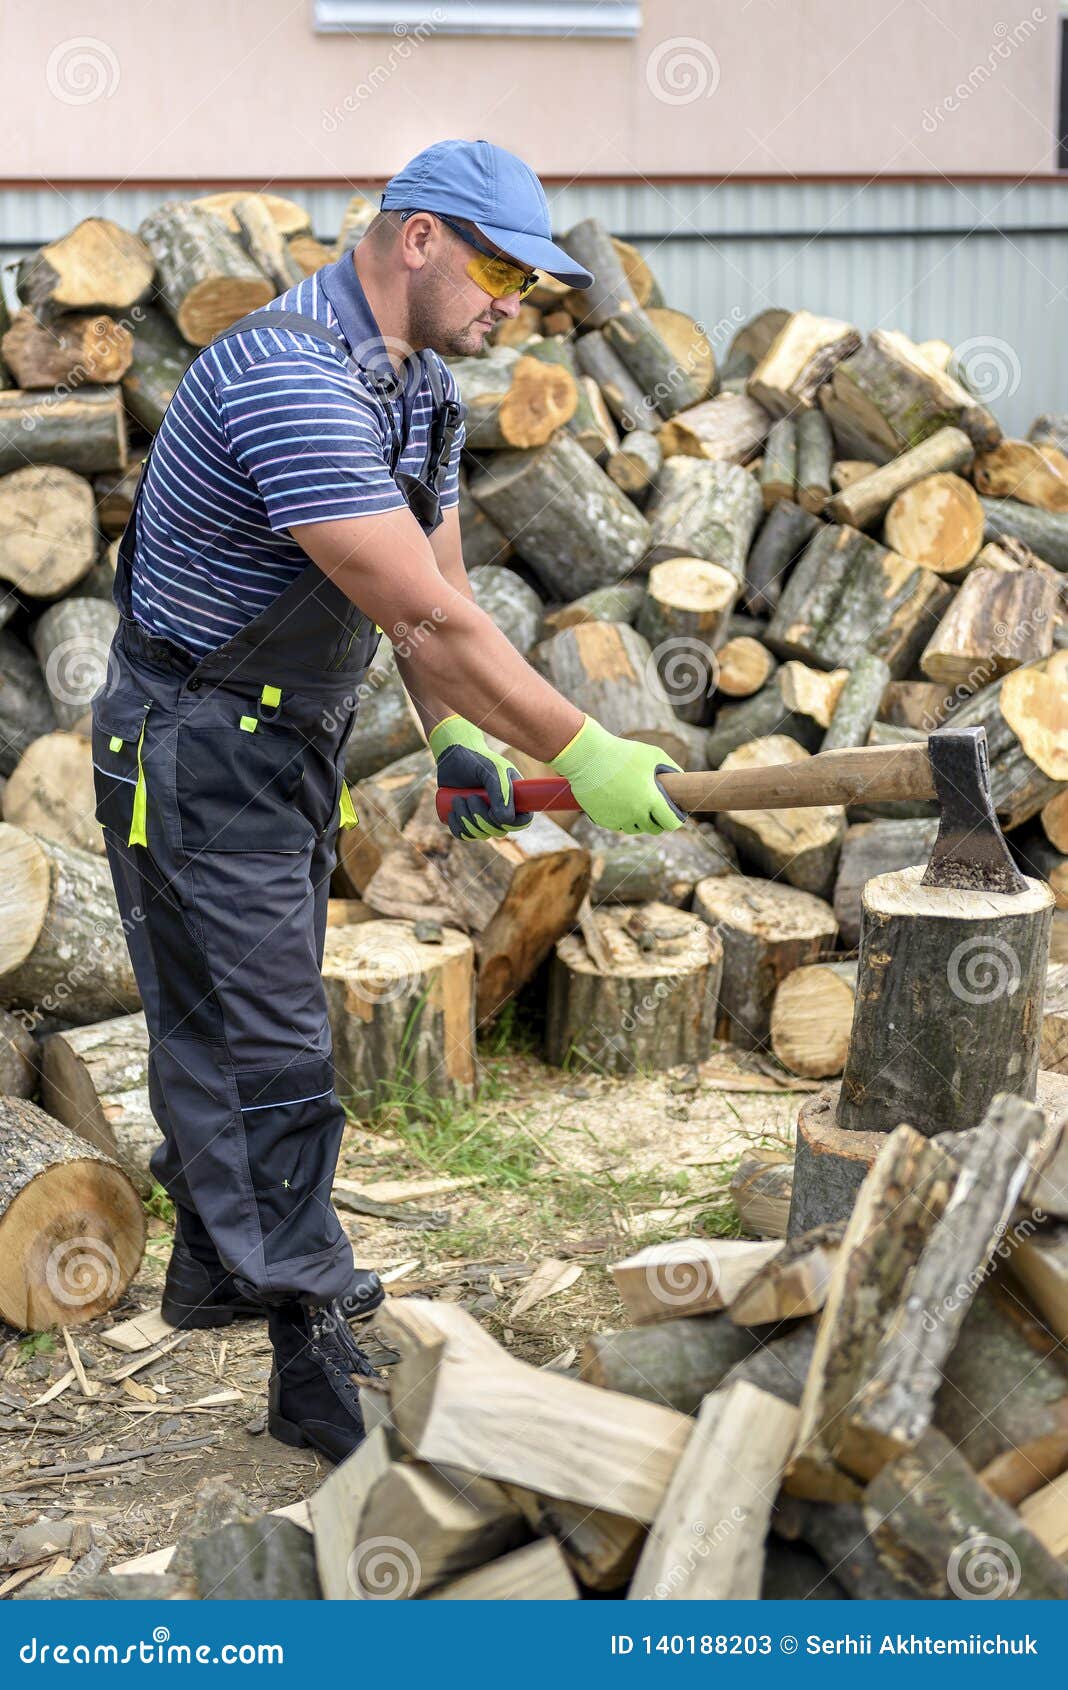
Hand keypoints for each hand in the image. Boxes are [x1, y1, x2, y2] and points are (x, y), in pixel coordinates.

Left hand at [429, 715, 534, 841]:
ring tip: (458, 800)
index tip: (496, 812)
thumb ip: (502, 792)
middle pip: (498, 831)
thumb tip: (505, 820)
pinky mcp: (466, 820)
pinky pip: (464, 835)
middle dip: (482, 818)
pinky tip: (452, 813)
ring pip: (480, 834)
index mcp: (514, 798)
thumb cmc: (477, 760)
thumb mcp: (493, 771)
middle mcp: (500, 810)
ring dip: (467, 820)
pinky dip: (458, 827)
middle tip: (471, 797)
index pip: (522, 821)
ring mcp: (483, 817)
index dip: (512, 824)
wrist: (453, 755)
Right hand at [548, 714, 685, 834]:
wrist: (587, 757)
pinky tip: (622, 804)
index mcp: (651, 800)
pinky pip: (618, 825)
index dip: (676, 819)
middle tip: (657, 809)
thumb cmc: (622, 753)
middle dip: (658, 820)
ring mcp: (618, 819)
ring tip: (638, 805)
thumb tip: (681, 779)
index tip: (676, 813)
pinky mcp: (602, 820)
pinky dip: (622, 819)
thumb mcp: (653, 755)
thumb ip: (671, 767)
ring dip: (639, 821)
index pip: (671, 823)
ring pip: (635, 829)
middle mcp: (635, 814)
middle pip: (654, 829)